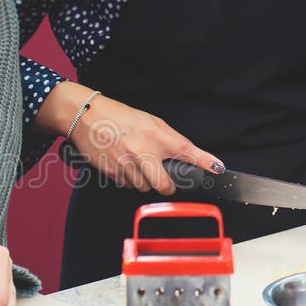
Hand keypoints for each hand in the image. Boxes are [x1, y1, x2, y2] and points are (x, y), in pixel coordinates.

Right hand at [36, 82, 223, 193]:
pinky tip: (124, 165)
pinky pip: (127, 186)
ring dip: (146, 182)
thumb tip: (184, 156)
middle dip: (167, 187)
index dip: (204, 161)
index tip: (218, 168)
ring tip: (138, 165)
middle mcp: (143, 152)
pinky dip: (129, 180)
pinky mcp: (112, 172)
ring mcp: (126, 164)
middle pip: (164, 186)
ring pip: (145, 188)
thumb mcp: (149, 121)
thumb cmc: (119, 117)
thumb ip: (168, 139)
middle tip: (166, 180)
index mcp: (156, 136)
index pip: (187, 150)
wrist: (87, 117)